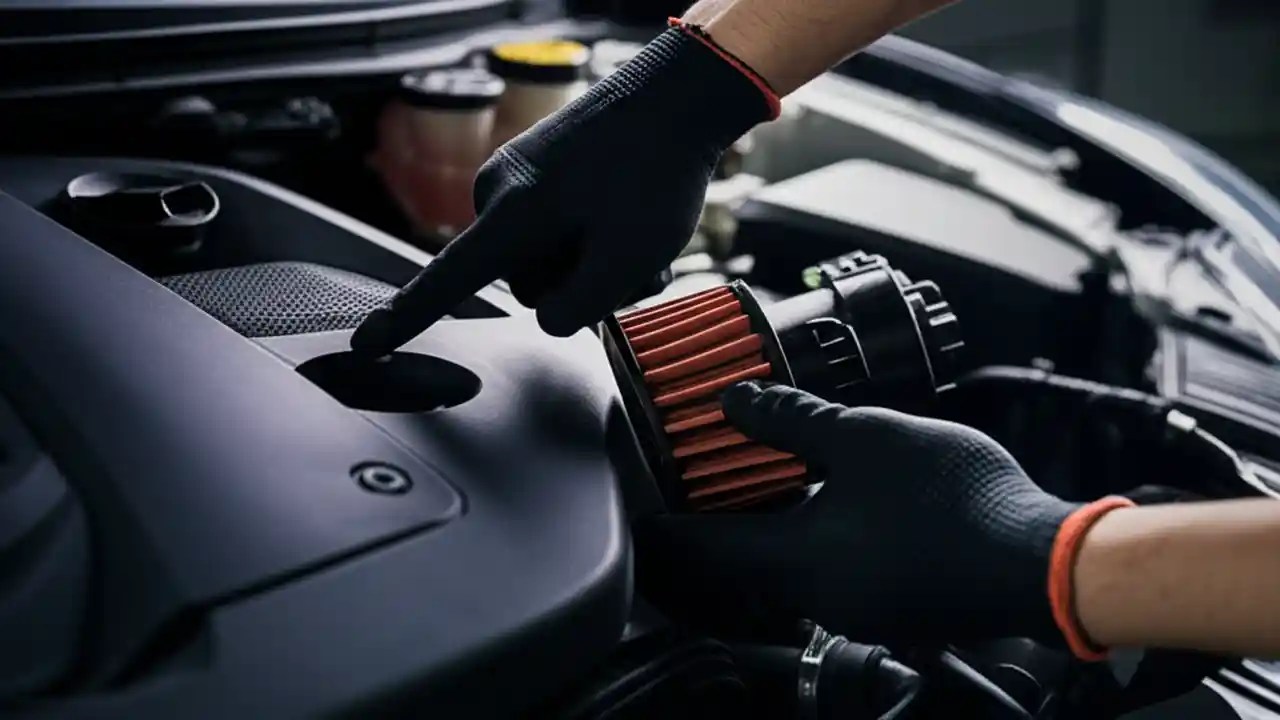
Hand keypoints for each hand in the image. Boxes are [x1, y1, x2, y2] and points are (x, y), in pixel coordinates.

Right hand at [351, 27, 774, 351]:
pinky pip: (555, 230)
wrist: (679, 97)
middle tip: (633, 259)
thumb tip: (550, 320)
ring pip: (547, 259)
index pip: (449, 281)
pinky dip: (594, 239)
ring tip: (639, 237)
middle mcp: (499, 192)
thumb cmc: (658, 174)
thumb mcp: (629, 259)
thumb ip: (579, 308)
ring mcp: (516, 179)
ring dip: (596, 264)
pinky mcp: (537, 173)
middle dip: (581, 284)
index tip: (367, 343)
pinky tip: (633, 223)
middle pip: (527, 283)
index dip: (408, 318)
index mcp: (512, 214)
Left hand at [635, 382, 1079, 644]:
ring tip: (740, 486)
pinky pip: (812, 576)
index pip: (693, 553)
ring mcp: (849, 607)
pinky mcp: (882, 602)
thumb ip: (793, 420)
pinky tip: (809, 503)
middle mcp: (811, 598)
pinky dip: (792, 542)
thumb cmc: (960, 502)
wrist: (1042, 562)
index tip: (638, 498)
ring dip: (747, 533)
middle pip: (724, 572)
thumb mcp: (864, 439)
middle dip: (697, 529)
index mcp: (794, 563)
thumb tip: (738, 402)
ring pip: (769, 575)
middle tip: (680, 487)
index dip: (657, 524)